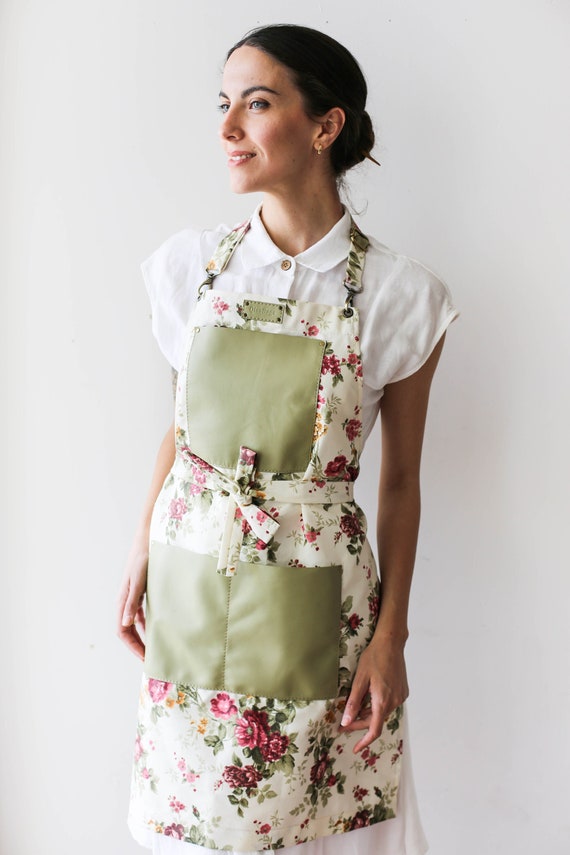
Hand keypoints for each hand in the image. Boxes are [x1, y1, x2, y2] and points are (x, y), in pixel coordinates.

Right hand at [117, 539, 148, 660]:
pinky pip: (143, 615)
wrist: (148, 540)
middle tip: (152, 659)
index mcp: (122, 601)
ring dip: (144, 636)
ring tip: (157, 648)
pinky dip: (149, 624)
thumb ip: (133, 601)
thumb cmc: (142, 557)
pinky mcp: (142, 593)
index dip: (133, 646)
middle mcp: (126, 602)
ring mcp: (134, 598)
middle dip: (138, 646)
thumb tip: (126, 623)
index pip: (122, 631)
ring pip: (136, 624)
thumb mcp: (139, 580)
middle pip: (128, 631)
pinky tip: (160, 629)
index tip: (145, 658)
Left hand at [339, 633, 408, 752]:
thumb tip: (346, 721)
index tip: (355, 748)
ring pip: (382, 713)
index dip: (364, 741)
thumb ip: (353, 702)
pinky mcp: (403, 691)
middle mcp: (394, 702)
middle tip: (344, 723)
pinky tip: (369, 699)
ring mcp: (400, 697)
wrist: (391, 643)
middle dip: (360, 724)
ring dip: (369, 714)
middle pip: (376, 721)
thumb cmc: (373, 658)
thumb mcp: (359, 680)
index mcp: (382, 701)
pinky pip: (389, 704)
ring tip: (355, 709)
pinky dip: (378, 706)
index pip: (374, 730)